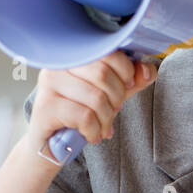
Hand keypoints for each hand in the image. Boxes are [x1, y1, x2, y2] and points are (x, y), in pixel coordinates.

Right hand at [27, 51, 156, 161]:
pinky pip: (83, 117)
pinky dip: (94, 130)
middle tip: (114, 110)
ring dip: (106, 119)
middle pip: (102, 74)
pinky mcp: (45, 107)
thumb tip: (147, 70)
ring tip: (103, 126)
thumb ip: (133, 79)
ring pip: (95, 98)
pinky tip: (91, 134)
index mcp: (75, 52)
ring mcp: (48, 84)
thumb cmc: (82, 110)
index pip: (107, 51)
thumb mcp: (112, 92)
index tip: (127, 84)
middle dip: (116, 98)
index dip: (125, 70)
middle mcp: (58, 64)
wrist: (52, 141)